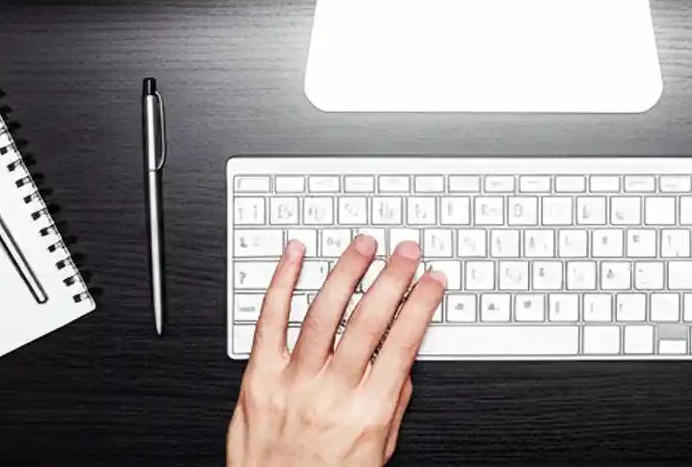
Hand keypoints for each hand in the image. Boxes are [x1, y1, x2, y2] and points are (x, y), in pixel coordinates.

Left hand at [227, 236, 446, 466]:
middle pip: (367, 321)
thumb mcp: (376, 452)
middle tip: (405, 252)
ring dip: (346, 272)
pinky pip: (269, 322)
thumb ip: (390, 402)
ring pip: (322, 314)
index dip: (421, 304)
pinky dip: (282, 284)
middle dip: (392, 278)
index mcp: (367, 412)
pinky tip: (295, 257)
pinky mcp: (258, 378)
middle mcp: (331, 393)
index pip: (403, 343)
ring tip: (362, 246)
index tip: (432, 279)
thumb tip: (403, 358)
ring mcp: (292, 383)